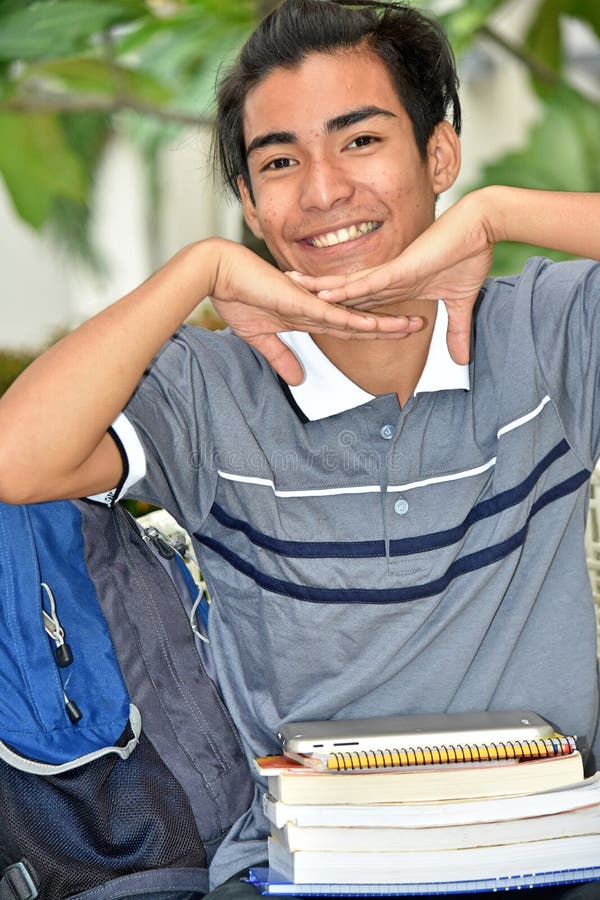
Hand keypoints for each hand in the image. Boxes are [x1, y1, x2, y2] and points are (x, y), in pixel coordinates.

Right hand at [207, 240, 423, 383]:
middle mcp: (317, 306)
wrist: (217, 272)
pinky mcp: (302, 300)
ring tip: (414, 325)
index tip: (396, 332)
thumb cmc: (235, 297)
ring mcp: (312, 301)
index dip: (373, 329)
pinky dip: (355, 320)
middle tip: (421, 325)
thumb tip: (297, 381)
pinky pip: (334, 313)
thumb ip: (281, 358)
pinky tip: (377, 326)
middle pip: (361, 318)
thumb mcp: (261, 337)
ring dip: (385, 322)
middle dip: (391, 324)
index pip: (349, 324)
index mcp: (309, 314)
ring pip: (356, 315)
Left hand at [287, 194, 494, 364]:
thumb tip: (462, 360)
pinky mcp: (399, 269)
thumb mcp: (461, 303)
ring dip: (319, 291)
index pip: (362, 302)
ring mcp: (391, 274)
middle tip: (285, 298)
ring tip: (289, 293)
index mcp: (397, 285)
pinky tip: (323, 297)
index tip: (316, 314)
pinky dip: (346, 292)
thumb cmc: (472, 254)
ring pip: (347, 287)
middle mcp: (387, 279)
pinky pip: (366, 284)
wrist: (484, 226)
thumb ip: (457, 331)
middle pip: (345, 293)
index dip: (339, 309)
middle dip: (316, 297)